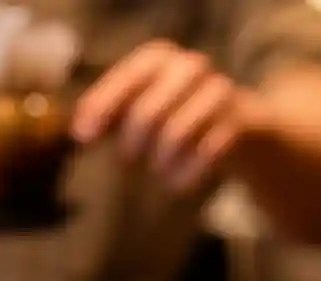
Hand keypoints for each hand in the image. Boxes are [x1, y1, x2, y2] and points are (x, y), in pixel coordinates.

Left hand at [71, 40, 258, 191]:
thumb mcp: (138, 110)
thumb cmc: (176, 116)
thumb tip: (80, 132)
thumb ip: (107, 117)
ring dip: (160, 163)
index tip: (82, 137)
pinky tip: (178, 183)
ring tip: (157, 172)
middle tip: (128, 160)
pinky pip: (205, 154)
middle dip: (131, 145)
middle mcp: (189, 66)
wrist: (241, 126)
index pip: (124, 80)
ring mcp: (218, 91)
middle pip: (146, 114)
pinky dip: (186, 175)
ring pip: (175, 135)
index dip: (101, 108)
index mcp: (159, 57)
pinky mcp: (239, 121)